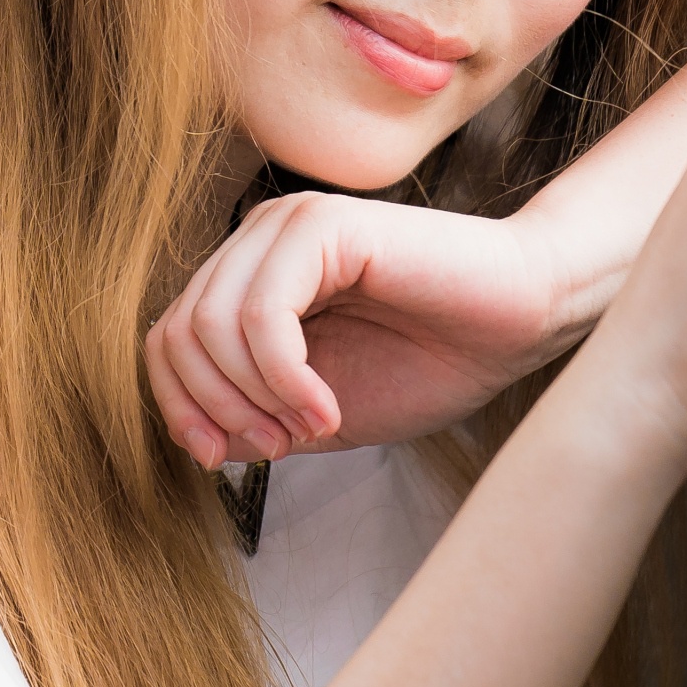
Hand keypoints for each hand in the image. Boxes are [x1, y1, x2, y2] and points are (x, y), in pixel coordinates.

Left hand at [144, 191, 571, 469]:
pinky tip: (323, 406)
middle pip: (176, 336)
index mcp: (246, 279)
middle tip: (276, 448)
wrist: (521, 323)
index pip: (166, 342)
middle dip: (216, 411)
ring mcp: (285, 226)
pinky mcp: (322, 226)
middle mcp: (255, 243)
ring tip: (313, 426)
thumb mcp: (313, 412)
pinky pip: (262, 315)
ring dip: (254, 398)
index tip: (225, 460)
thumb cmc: (429, 361)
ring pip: (209, 326)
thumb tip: (194, 440)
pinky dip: (283, 378)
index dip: (181, 410)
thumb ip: (249, 417)